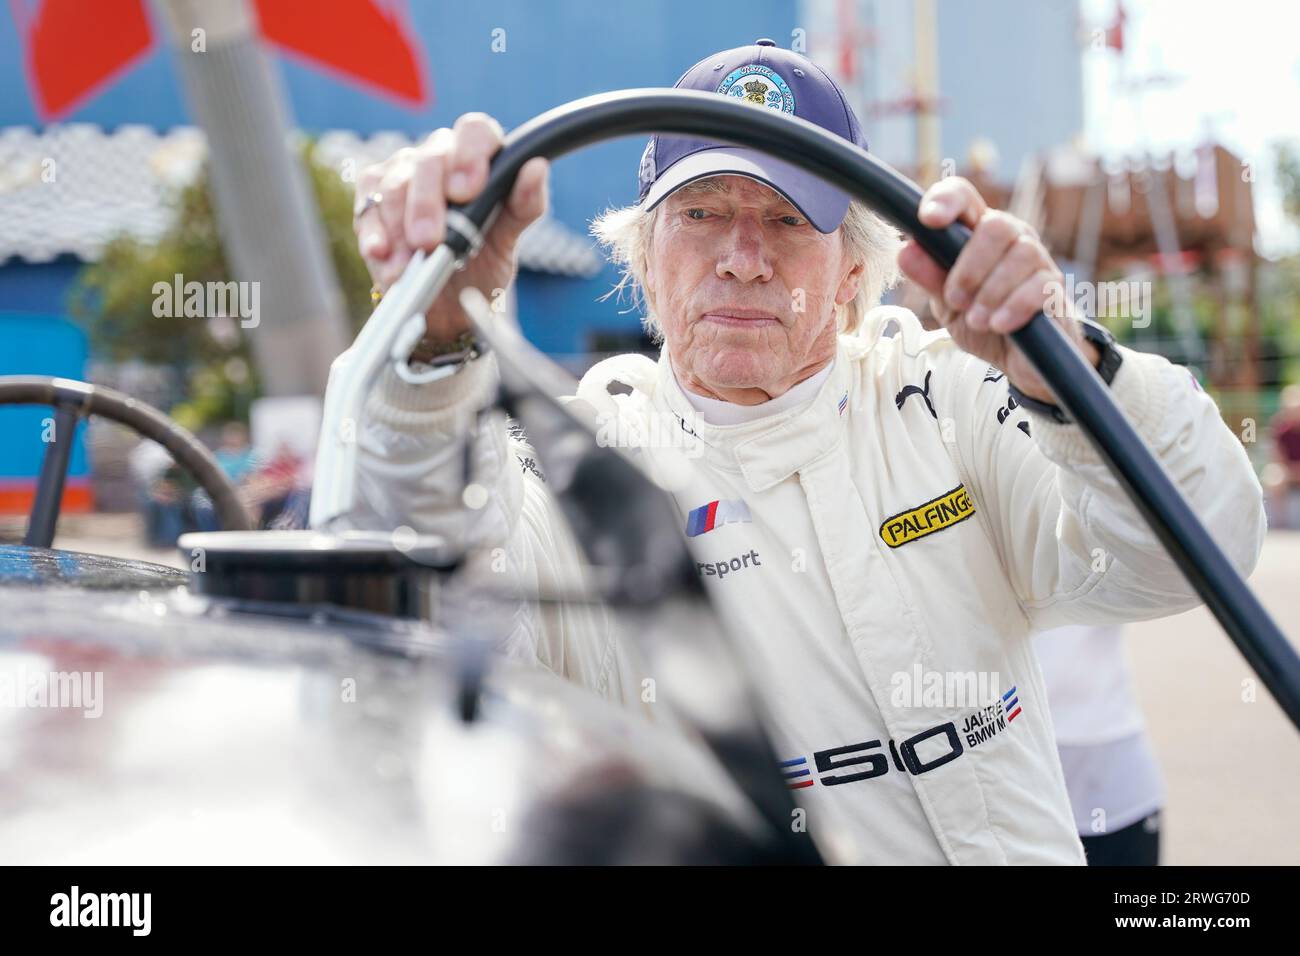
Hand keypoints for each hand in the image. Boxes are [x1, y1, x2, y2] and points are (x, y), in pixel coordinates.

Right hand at [353, 113, 549, 343]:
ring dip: (401, 224)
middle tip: (431, 240)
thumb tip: (537, 167)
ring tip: (412, 260)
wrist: (450, 303)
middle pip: (428, 160)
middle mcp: (437, 157)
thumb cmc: (483, 262)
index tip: (467, 191)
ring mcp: (401, 175)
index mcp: (476, 156)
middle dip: (428, 203)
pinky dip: (375, 234)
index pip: (474, 130)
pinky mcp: (372, 200)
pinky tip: (383, 255)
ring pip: (395, 182)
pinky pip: (368, 208)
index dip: (469, 155)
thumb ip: (525, 204)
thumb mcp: (508, 239)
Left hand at [897, 177, 1097, 402]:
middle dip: (969, 266)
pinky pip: (1039, 286)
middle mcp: (1012, 238)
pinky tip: (998, 325)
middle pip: (996, 226)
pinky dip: (1012, 307)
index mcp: (977, 234)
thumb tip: (905, 251)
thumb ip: (930, 278)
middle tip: (955, 299)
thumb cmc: (982, 322)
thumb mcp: (947, 305)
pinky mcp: (1055, 289)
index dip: (947, 200)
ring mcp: (1038, 261)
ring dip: (990, 292)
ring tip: (976, 320)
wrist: (1019, 361)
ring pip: (1020, 255)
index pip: (964, 197)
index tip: (929, 220)